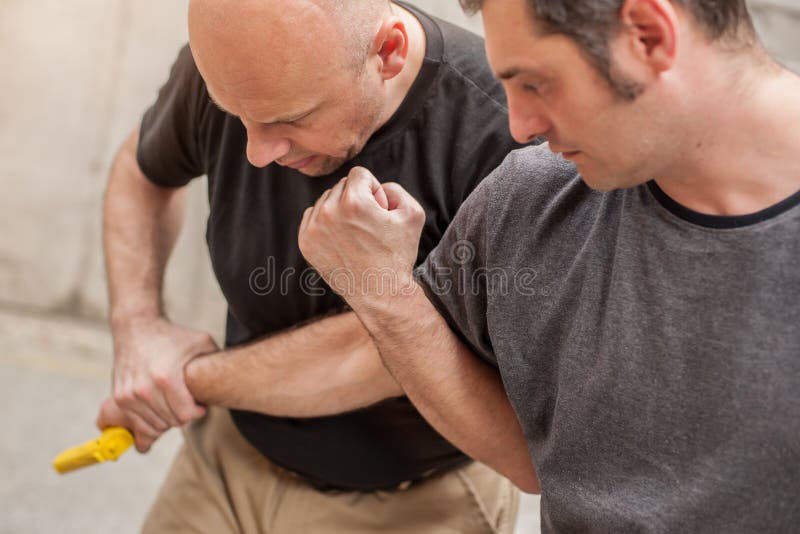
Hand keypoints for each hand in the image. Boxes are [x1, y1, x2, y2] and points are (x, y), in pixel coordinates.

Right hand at [108, 316, 217, 451]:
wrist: (136, 328)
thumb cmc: (172, 336)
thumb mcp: (202, 342)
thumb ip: (216, 363)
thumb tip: (228, 383)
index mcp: (166, 379)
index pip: (185, 415)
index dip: (197, 411)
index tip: (199, 403)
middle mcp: (144, 390)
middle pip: (170, 422)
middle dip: (182, 415)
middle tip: (185, 401)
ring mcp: (128, 396)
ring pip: (153, 427)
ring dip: (165, 420)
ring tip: (172, 404)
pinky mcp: (118, 398)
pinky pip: (136, 425)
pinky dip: (147, 425)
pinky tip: (157, 414)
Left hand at [298, 166, 425, 306]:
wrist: (379, 294)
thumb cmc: (397, 255)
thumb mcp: (413, 214)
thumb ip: (395, 189)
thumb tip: (375, 187)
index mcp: (353, 202)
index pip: (359, 174)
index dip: (374, 190)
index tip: (380, 211)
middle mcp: (328, 212)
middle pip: (341, 185)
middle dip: (357, 199)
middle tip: (369, 225)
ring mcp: (313, 229)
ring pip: (326, 200)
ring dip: (341, 210)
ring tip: (356, 234)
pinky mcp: (305, 242)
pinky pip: (313, 216)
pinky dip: (326, 222)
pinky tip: (342, 239)